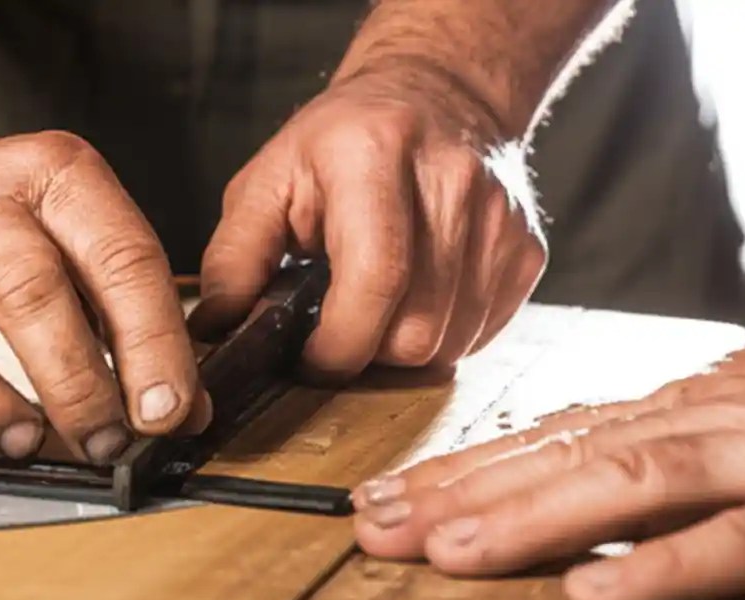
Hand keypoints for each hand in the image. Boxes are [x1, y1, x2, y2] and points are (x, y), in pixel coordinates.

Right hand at [0, 132, 208, 463]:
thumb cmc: (6, 217)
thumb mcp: (81, 228)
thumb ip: (133, 314)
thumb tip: (180, 413)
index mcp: (53, 174)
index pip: (120, 258)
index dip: (153, 344)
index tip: (170, 412)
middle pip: (28, 293)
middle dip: (78, 386)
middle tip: (110, 443)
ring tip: (35, 446)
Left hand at [190, 61, 545, 380]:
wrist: (438, 95)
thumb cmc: (342, 143)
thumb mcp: (268, 180)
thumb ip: (235, 257)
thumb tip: (218, 330)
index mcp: (375, 154)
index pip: (375, 279)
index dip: (337, 346)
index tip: (308, 360)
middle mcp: (451, 182)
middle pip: (416, 330)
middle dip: (367, 353)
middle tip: (338, 328)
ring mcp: (500, 219)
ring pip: (450, 344)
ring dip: (402, 349)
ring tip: (375, 307)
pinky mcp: (527, 249)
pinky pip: (480, 335)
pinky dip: (441, 337)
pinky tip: (415, 299)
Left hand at [352, 322, 744, 599]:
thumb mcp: (739, 419)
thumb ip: (656, 451)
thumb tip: (552, 481)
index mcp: (681, 409)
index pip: (548, 438)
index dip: (461, 469)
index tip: (384, 498)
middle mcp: (709, 422)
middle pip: (564, 456)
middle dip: (462, 493)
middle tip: (376, 528)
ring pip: (633, 483)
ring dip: (530, 517)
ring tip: (447, 551)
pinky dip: (668, 567)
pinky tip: (593, 594)